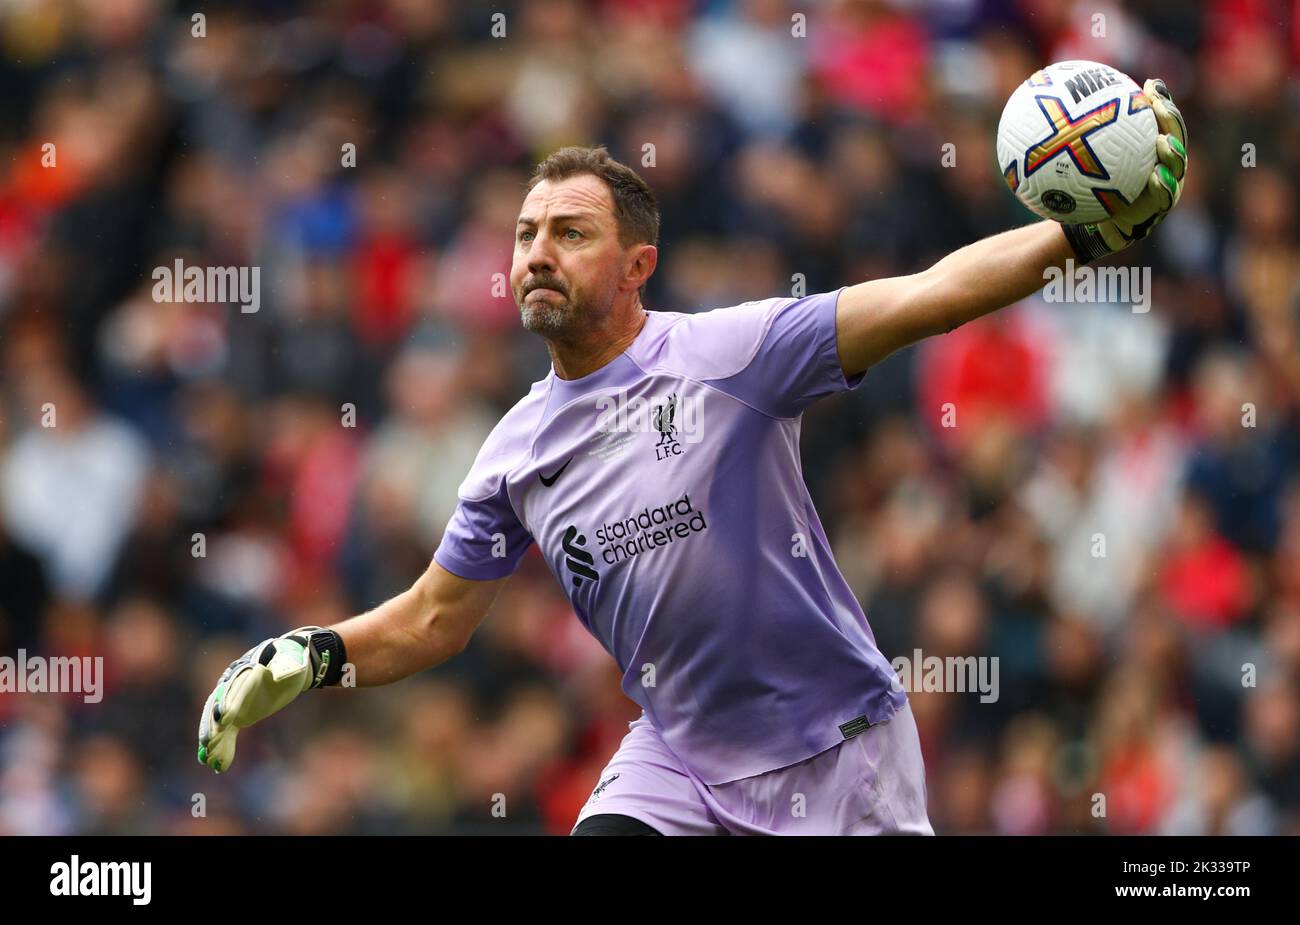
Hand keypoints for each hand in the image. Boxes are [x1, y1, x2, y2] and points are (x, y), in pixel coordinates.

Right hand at [197, 626, 343, 772]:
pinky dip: (222, 748)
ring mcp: (233, 703)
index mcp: (245, 673)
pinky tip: (219, 766)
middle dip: (212, 725)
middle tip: (207, 743)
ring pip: (218, 724)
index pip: (234, 689)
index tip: (224, 718)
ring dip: (213, 741)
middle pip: (218, 707)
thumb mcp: (292, 660)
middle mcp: (233, 688)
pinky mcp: (237, 716)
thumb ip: (286, 665)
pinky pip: (226, 734)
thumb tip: (282, 673)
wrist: (288, 665)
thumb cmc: (290, 659)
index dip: (229, 703)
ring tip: (208, 760)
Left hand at [1064, 78, 1187, 259]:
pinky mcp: (1155, 213)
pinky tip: (1155, 177)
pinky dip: (1162, 187)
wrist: (1076, 228)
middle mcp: (1157, 167)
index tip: (1150, 84)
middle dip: (1171, 120)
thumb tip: (1038, 101)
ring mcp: (1160, 191)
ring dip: (1174, 152)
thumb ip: (1064, 137)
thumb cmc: (1073, 190)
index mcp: (1142, 151)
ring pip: (1175, 167)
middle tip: (1159, 106)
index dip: (1159, 101)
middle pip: (1173, 138)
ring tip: (1164, 141)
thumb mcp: (1065, 163)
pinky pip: (1163, 199)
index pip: (1155, 121)